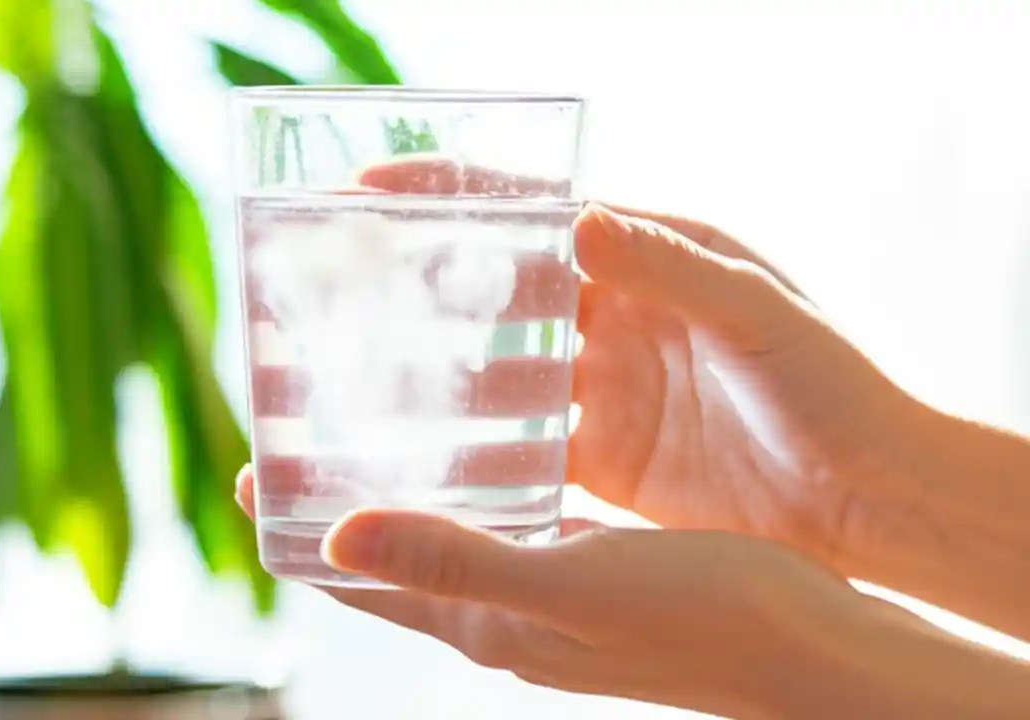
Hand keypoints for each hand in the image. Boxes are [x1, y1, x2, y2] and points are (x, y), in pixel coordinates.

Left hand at [234, 467, 1029, 718]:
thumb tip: (335, 538)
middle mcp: (500, 612)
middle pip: (390, 554)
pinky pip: (507, 520)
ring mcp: (543, 594)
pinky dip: (477, 480)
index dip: (295, 530)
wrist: (810, 648)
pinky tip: (491, 437)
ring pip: (446, 531)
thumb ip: (454, 561)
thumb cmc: (702, 616)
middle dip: (341, 498)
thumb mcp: (570, 584)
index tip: (251, 466)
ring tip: (382, 409)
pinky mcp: (588, 570)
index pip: (355, 579)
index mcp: (481, 620)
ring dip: (406, 483)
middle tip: (308, 419)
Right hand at [358, 159, 922, 566]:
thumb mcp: (756, 313)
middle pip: (500, 292)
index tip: (370, 189)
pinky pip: (525, 449)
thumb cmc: (832, 388)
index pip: (536, 213)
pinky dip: (480, 453)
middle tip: (342, 295)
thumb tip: (579, 220)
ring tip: (362, 388)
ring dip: (440, 380)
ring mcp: (606, 391)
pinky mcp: (606, 458)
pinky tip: (426, 463)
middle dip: (426, 289)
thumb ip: (671, 267)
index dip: (454, 197)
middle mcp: (614, 318)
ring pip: (499, 375)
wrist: (869, 501)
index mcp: (647, 259)